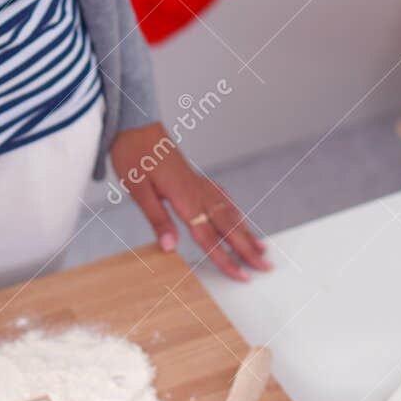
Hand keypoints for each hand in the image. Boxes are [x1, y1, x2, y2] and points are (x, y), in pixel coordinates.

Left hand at [110, 122, 270, 280]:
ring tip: (261, 248)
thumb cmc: (133, 155)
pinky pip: (222, 198)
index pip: (209, 237)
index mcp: (184, 198)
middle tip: (266, 267)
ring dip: (246, 232)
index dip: (226, 259)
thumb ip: (157, 218)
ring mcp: (199, 183)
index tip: (242, 275)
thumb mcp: (138, 189)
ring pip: (229, 212)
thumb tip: (170, 247)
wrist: (135, 125)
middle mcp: (198, 191)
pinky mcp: (195, 178)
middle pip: (228, 226)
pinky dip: (235, 211)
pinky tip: (239, 218)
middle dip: (248, 249)